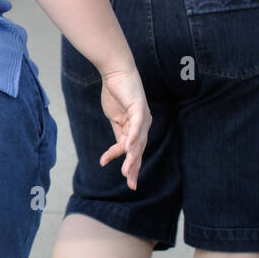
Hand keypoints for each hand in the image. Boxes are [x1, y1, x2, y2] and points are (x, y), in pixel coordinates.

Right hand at [98, 67, 150, 190]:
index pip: (133, 150)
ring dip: (132, 157)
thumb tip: (119, 151)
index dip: (129, 164)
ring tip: (126, 171)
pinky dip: (132, 138)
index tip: (124, 178)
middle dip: (135, 168)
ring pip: (138, 141)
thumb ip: (118, 134)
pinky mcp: (138, 107)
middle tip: (131, 184)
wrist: (115, 72)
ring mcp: (142, 116)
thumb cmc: (116, 93)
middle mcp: (143, 124)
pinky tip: (128, 149)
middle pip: (139, 150)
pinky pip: (136, 126)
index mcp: (137, 128)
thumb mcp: (115, 119)